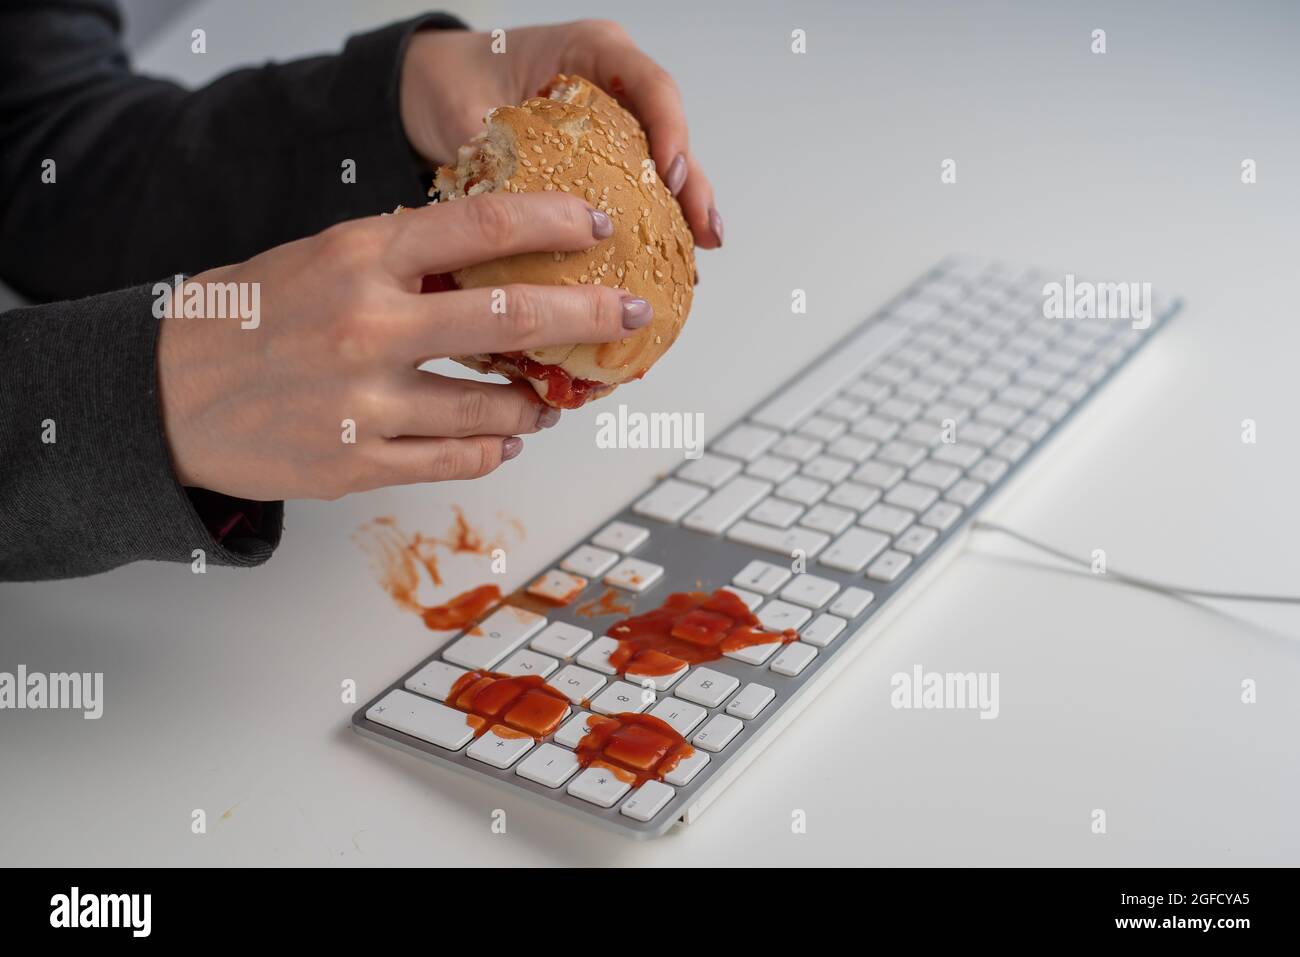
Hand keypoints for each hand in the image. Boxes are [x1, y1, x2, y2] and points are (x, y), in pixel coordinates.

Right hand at [157, 194, 647, 500]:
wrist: (168, 397)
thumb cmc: (250, 318)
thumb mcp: (320, 258)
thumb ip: (402, 258)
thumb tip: (493, 257)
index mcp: (358, 257)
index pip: (481, 225)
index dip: (554, 223)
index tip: (599, 227)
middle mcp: (368, 326)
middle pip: (511, 317)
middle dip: (587, 315)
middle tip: (627, 314)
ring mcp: (365, 402)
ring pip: (494, 405)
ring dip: (540, 401)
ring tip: (554, 399)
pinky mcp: (359, 463)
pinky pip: (457, 458)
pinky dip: (494, 446)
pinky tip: (507, 436)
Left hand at [400, 20, 721, 248]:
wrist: (438, 85)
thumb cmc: (455, 82)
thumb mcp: (468, 111)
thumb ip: (494, 150)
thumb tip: (514, 212)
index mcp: (589, 51)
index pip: (648, 83)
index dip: (668, 128)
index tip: (670, 174)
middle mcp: (613, 82)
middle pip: (669, 129)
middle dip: (692, 182)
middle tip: (704, 227)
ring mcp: (614, 119)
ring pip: (663, 161)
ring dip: (686, 205)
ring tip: (705, 245)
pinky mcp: (607, 155)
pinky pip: (639, 183)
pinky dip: (656, 217)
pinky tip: (672, 253)